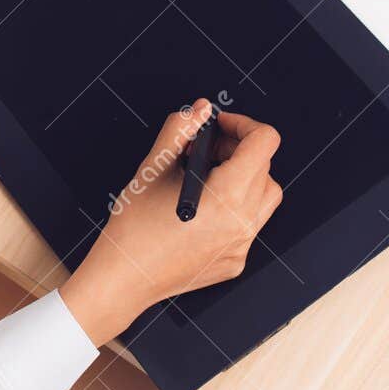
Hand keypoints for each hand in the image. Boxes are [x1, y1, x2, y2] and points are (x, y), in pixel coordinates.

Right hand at [59, 100, 283, 345]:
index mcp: (227, 196)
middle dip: (237, 150)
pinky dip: (234, 207)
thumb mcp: (153, 168)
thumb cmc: (134, 227)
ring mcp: (242, 245)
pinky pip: (249, 224)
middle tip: (204, 151)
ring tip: (207, 177)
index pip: (264, 142)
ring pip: (264, 196)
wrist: (123, 279)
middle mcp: (243, 223)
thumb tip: (200, 109)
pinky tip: (202, 209)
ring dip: (243, 177)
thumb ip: (179, 130)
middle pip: (265, 168)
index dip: (242, 124)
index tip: (219, 125)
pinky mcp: (235, 260)